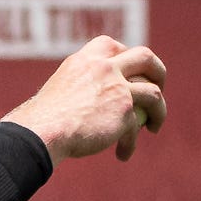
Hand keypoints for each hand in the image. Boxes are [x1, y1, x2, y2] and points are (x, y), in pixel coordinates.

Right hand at [4, 37, 167, 163]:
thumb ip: (79, 89)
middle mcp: (105, 68)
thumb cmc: (41, 121)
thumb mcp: (59, 92)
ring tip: (155, 125)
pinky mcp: (125, 111)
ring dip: (159, 109)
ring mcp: (118, 88)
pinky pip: (137, 127)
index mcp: (85, 60)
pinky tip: (123, 154)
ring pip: (154, 92)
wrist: (40, 133)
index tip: (128, 69)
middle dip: (157, 71)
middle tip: (157, 86)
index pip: (111, 46)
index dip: (125, 55)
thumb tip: (87, 101)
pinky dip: (131, 142)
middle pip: (145, 57)